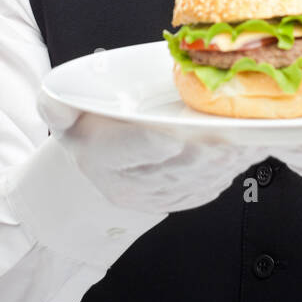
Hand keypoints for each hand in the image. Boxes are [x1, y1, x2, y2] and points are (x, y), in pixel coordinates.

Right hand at [38, 89, 271, 215]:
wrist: (101, 164)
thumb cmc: (90, 129)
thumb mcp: (65, 114)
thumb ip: (57, 105)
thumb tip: (55, 101)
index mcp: (102, 158)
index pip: (129, 150)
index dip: (155, 143)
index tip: (178, 133)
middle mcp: (131, 184)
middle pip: (172, 167)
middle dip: (204, 151)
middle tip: (229, 133)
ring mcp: (160, 196)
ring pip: (197, 180)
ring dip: (225, 162)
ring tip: (246, 140)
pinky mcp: (183, 200)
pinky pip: (209, 189)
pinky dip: (231, 170)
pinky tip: (246, 151)